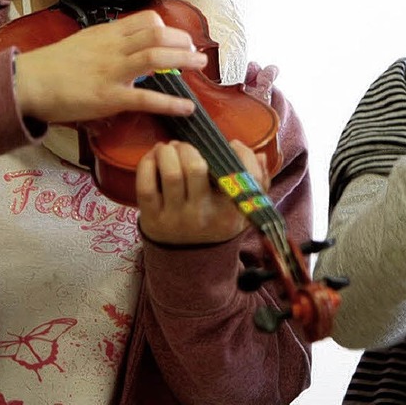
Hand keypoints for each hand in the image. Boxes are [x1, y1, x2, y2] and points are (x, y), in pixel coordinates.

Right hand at [13, 10, 208, 122]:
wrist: (26, 82)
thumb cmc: (53, 65)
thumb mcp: (84, 42)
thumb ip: (111, 41)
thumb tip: (134, 44)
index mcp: (107, 33)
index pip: (147, 20)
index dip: (169, 28)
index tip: (178, 38)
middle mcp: (113, 48)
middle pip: (158, 35)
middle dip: (183, 41)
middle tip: (196, 52)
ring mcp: (112, 71)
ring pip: (156, 58)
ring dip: (184, 61)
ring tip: (200, 66)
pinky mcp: (109, 97)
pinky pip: (146, 98)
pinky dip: (170, 103)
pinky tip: (186, 107)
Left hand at [136, 139, 270, 244]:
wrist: (189, 261)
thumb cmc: (219, 221)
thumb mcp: (244, 208)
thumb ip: (258, 181)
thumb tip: (260, 154)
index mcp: (230, 212)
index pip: (240, 176)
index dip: (240, 153)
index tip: (232, 145)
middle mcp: (202, 216)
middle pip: (195, 167)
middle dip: (189, 148)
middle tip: (187, 145)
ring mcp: (175, 219)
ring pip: (170, 173)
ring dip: (168, 152)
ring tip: (170, 148)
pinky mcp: (152, 219)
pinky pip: (145, 186)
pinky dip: (148, 164)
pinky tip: (154, 156)